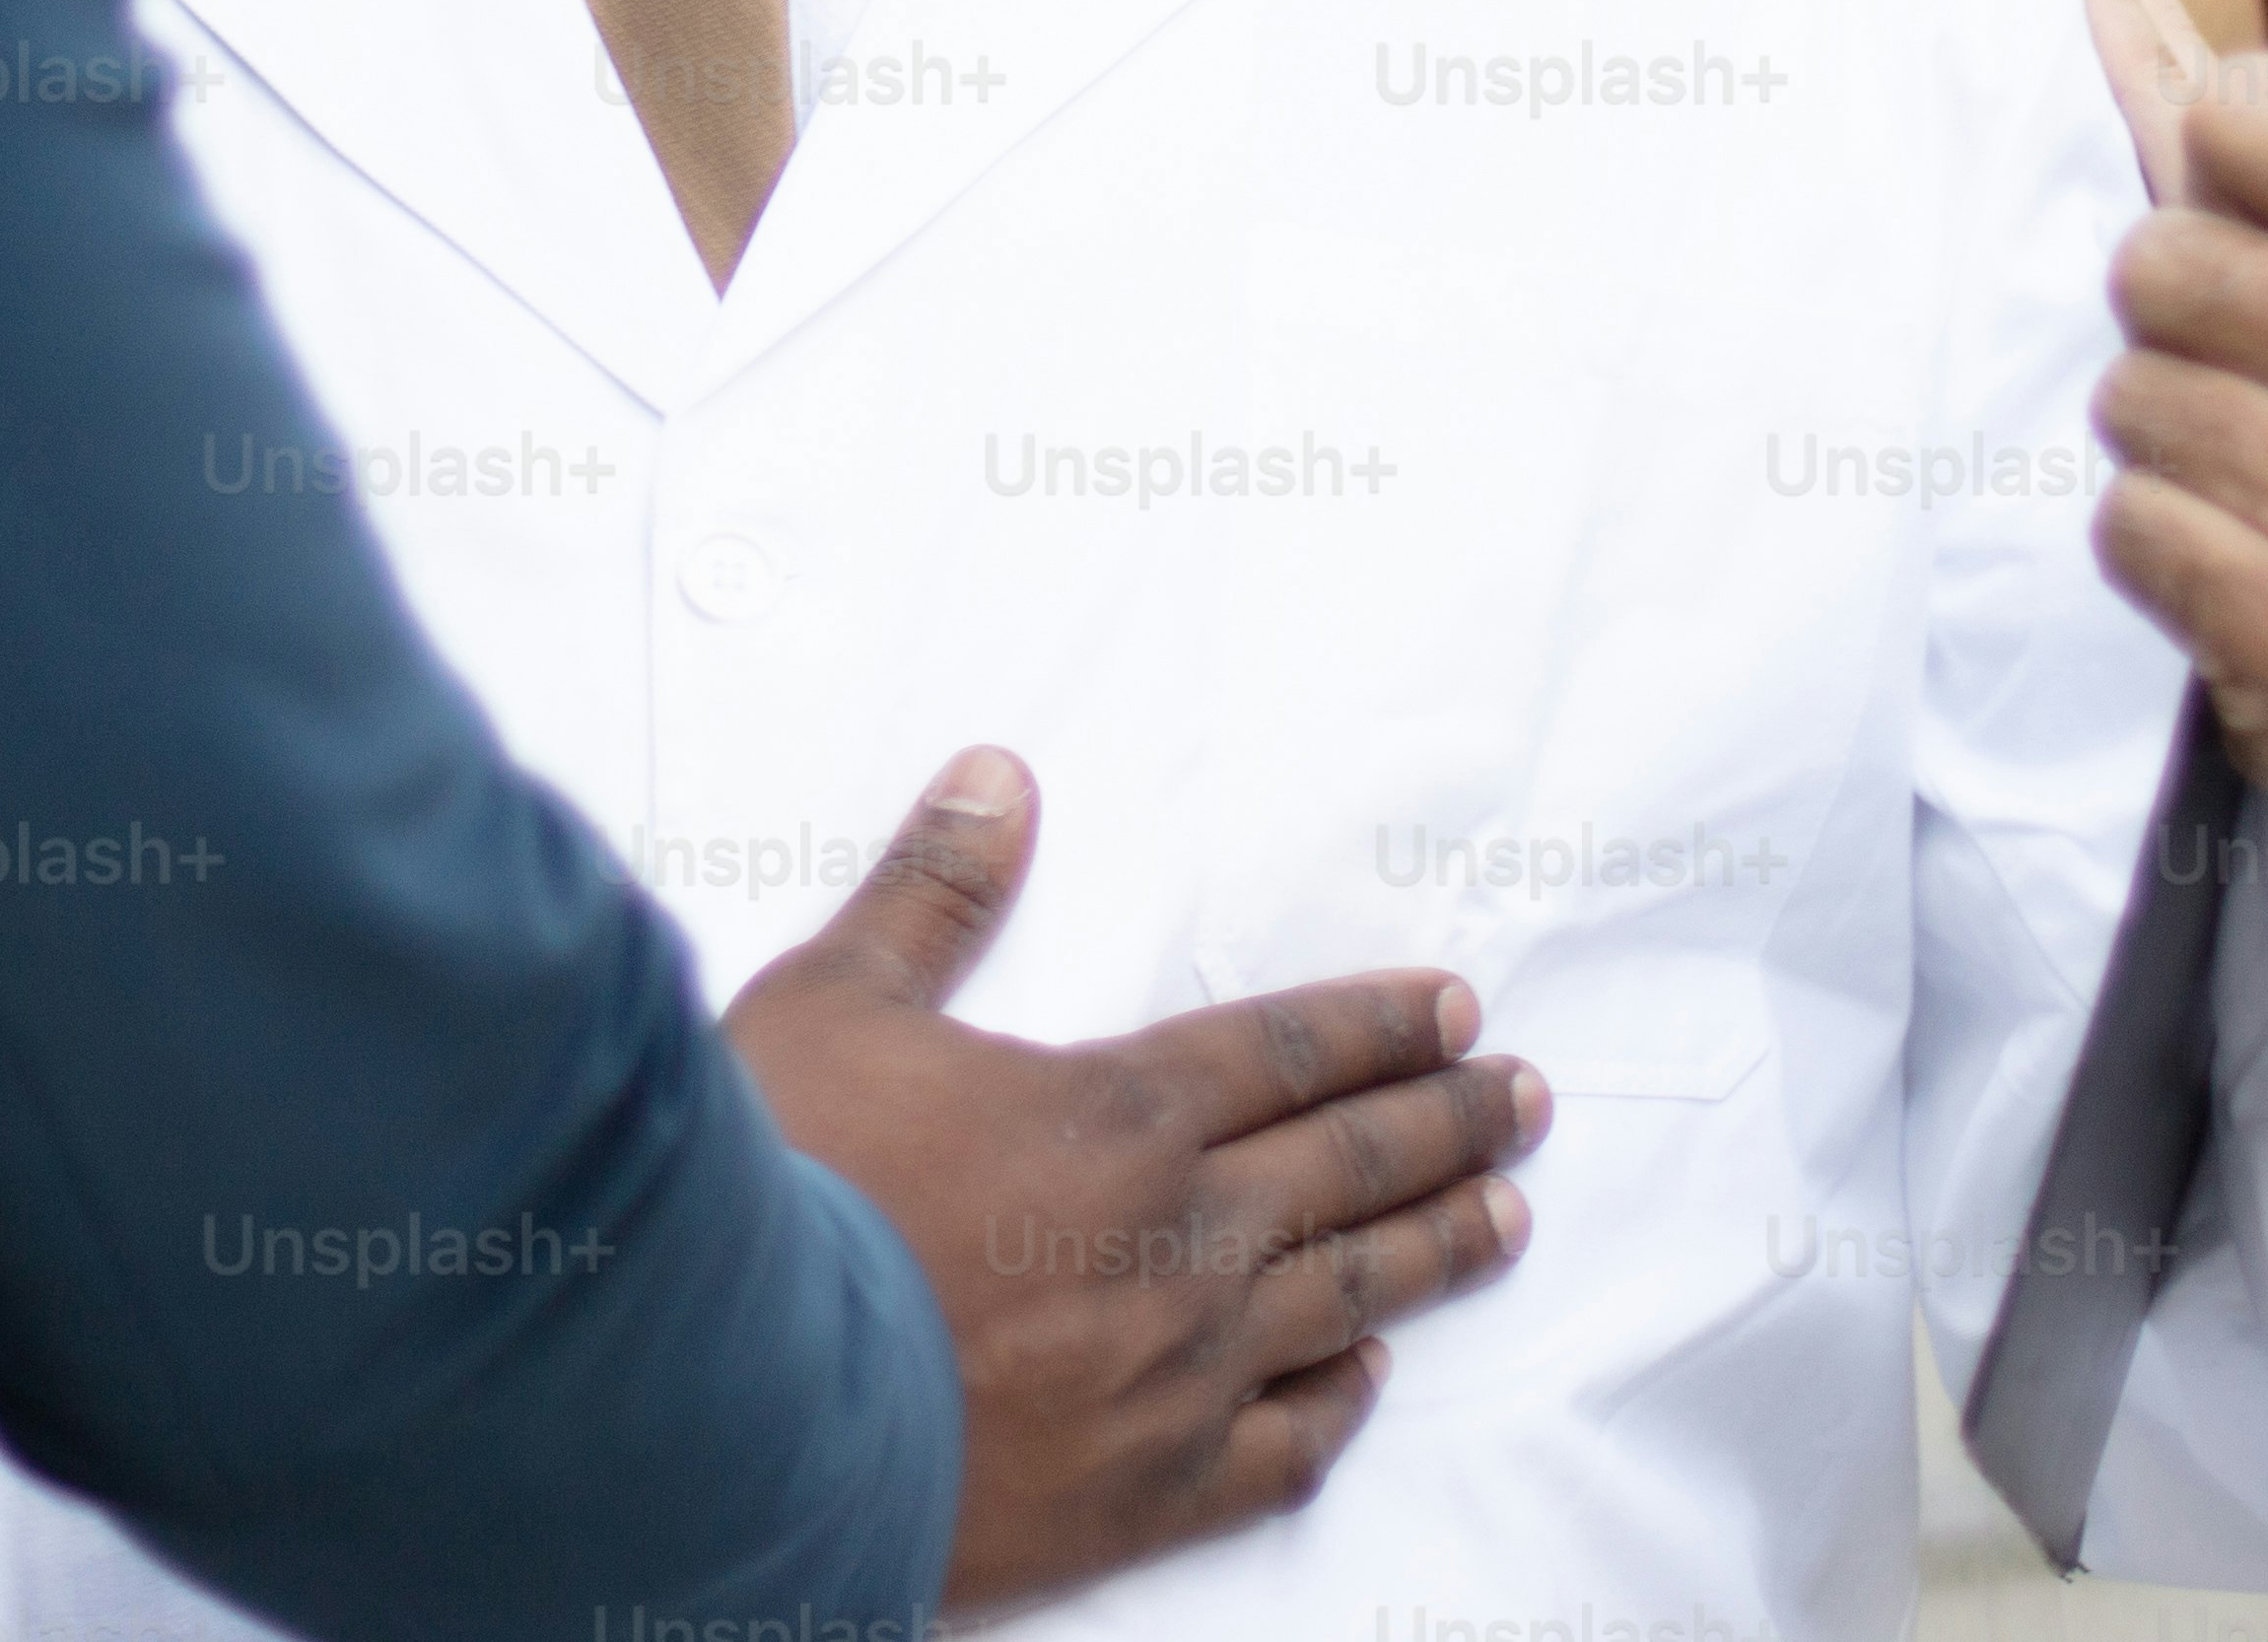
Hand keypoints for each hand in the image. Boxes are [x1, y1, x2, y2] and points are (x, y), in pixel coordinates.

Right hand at [724, 750, 1551, 1610]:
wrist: (741, 1409)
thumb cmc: (781, 1196)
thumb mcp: (834, 1006)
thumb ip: (931, 894)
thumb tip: (998, 777)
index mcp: (1121, 1112)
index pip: (1291, 1050)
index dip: (1381, 1025)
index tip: (1456, 1011)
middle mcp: (1184, 1238)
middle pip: (1352, 1165)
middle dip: (1449, 1122)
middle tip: (1526, 1100)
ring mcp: (1181, 1372)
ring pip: (1351, 1296)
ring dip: (1437, 1247)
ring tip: (1507, 1217)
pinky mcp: (1152, 1490)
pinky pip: (1286, 1445)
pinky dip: (1340, 1402)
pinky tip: (1372, 1376)